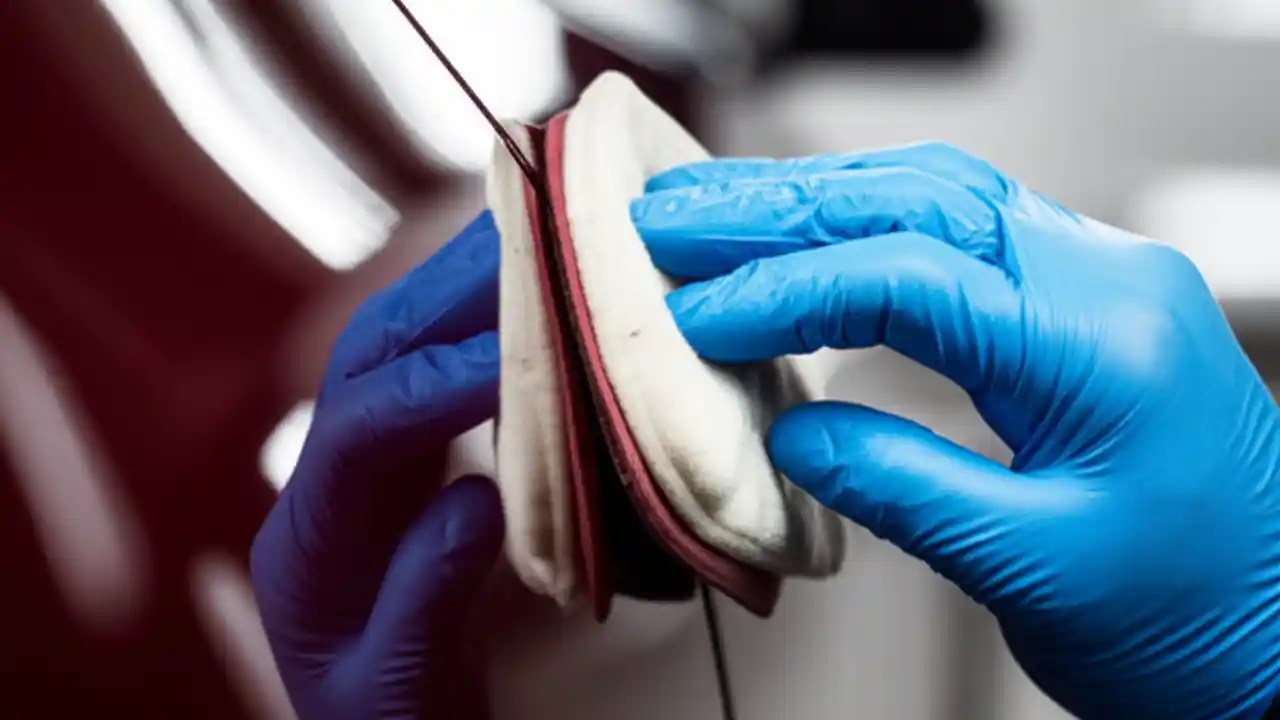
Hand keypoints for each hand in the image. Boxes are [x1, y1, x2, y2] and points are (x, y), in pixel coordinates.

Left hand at [250, 212, 503, 719]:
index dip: (433, 387)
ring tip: (539, 243)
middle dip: (447, 297)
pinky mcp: (409, 464)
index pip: (356, 434)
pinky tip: (532, 301)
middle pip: (368, 358)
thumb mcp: (400, 691)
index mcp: (307, 544)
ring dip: (464, 290)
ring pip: (399, 348)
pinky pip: (437, 375)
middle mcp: (325, 485)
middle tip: (532, 244)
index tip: (513, 361)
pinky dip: (484, 328)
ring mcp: (364, 467)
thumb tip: (478, 496)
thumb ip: (427, 595)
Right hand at [631, 144, 1279, 718]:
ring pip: (936, 193)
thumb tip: (793, 432)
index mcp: (1101, 345)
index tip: (697, 316)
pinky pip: (964, 226)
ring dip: (819, 196)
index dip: (783, 291)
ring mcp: (1099, 279)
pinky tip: (812, 231)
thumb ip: (901, 485)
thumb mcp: (1032, 568)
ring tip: (718, 205)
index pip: (908, 278)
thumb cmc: (1194, 619)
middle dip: (779, 206)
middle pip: (916, 201)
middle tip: (674, 216)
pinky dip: (869, 220)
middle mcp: (1106, 282)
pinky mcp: (1083, 299)